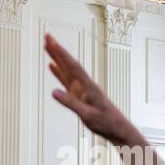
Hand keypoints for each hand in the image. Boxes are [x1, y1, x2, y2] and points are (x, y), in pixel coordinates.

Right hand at [45, 33, 146, 152]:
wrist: (117, 128)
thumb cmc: (106, 122)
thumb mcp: (88, 115)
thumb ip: (71, 103)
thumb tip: (53, 92)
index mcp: (88, 86)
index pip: (73, 66)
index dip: (61, 53)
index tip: (51, 42)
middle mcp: (84, 84)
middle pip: (69, 63)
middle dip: (57, 49)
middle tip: (47, 36)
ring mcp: (81, 88)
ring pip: (66, 69)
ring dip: (57, 57)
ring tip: (47, 46)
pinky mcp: (79, 95)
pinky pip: (66, 81)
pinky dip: (58, 72)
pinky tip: (52, 66)